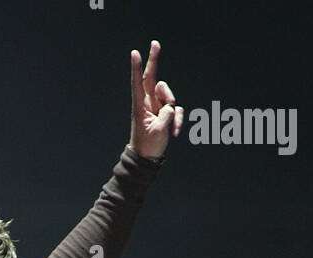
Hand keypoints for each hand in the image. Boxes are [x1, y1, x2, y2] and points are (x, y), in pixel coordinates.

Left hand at [129, 40, 182, 158]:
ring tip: (171, 125)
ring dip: (173, 107)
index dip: (137, 68)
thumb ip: (166, 116)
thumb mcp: (158, 132)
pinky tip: (175, 132)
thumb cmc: (148, 146)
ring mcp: (157, 106)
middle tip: (155, 43)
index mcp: (140, 106)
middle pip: (151, 77)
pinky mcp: (165, 113)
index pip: (137, 83)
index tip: (135, 53)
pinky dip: (178, 119)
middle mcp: (147, 103)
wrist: (147, 159)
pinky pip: (175, 109)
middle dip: (154, 60)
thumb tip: (171, 106)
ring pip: (168, 94)